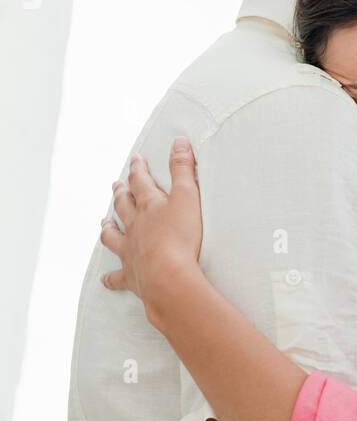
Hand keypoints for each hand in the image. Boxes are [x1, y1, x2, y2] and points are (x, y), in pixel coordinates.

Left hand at [100, 140, 202, 318]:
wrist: (169, 276)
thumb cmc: (181, 236)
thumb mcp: (188, 196)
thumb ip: (183, 169)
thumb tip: (179, 141)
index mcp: (149, 206)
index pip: (141, 181)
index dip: (138, 169)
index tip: (136, 160)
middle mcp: (135, 226)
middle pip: (123, 206)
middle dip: (120, 193)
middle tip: (116, 185)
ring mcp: (130, 251)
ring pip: (113, 236)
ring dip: (109, 227)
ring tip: (104, 221)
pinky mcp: (131, 275)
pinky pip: (117, 277)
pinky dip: (110, 278)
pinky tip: (104, 278)